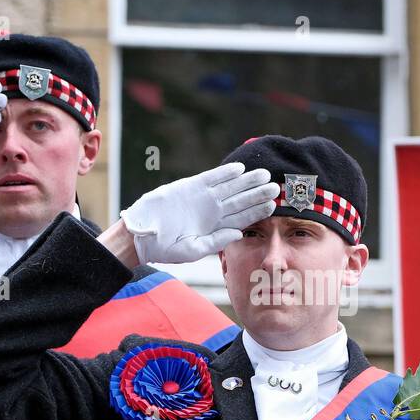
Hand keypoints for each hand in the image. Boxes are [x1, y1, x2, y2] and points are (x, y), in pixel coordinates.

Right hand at [120, 163, 277, 264]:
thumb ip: (215, 242)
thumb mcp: (193, 250)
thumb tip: (238, 233)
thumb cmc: (166, 248)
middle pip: (241, 200)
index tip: (273, 205)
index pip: (242, 217)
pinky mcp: (190, 186)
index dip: (257, 210)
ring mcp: (203, 198)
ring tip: (264, 175)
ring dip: (246, 181)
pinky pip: (211, 178)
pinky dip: (224, 173)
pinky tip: (239, 169)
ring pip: (230, 187)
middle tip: (276, 186)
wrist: (143, 235)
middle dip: (258, 193)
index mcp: (216, 228)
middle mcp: (213, 211)